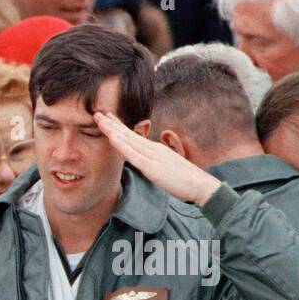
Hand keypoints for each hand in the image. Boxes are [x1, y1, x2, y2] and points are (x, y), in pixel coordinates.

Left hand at [93, 110, 221, 204]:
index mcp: (155, 150)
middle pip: (128, 134)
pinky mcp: (152, 167)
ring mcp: (153, 156)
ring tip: (99, 119)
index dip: (119, 127)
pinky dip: (121, 144)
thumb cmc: (184, 180)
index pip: (134, 136)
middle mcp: (153, 149)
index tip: (108, 119)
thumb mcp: (165, 169)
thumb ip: (154, 164)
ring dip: (113, 130)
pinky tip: (111, 137)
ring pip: (128, 140)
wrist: (201, 186)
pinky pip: (133, 154)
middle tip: (97, 113)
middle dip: (112, 123)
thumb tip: (145, 165)